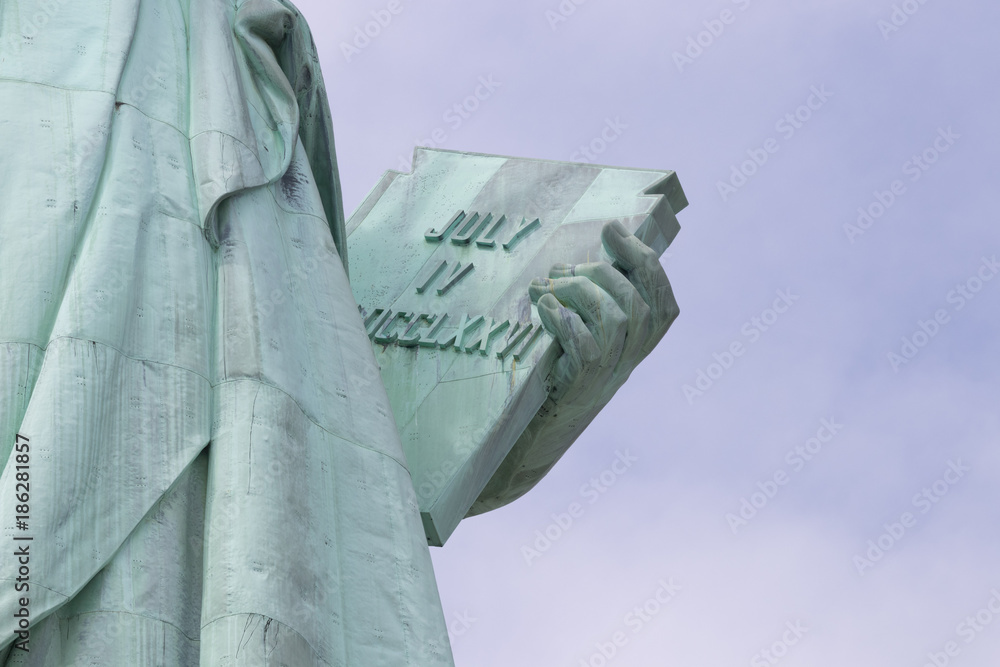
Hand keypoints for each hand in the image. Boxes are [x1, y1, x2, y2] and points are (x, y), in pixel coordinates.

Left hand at [528, 220, 678, 410]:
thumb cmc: (581, 349)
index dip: (635, 252)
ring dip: (573, 292)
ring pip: (610, 318)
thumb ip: (611, 281)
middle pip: (632, 298)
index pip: (657, 284)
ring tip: (543, 286)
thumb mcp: (603, 314)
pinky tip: (544, 306)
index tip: (610, 229)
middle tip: (560, 268)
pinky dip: (561, 318)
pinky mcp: (589, 376)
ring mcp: (616, 364)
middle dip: (595, 272)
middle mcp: (640, 347)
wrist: (560, 404)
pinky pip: (582, 341)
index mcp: (651, 327)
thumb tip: (611, 230)